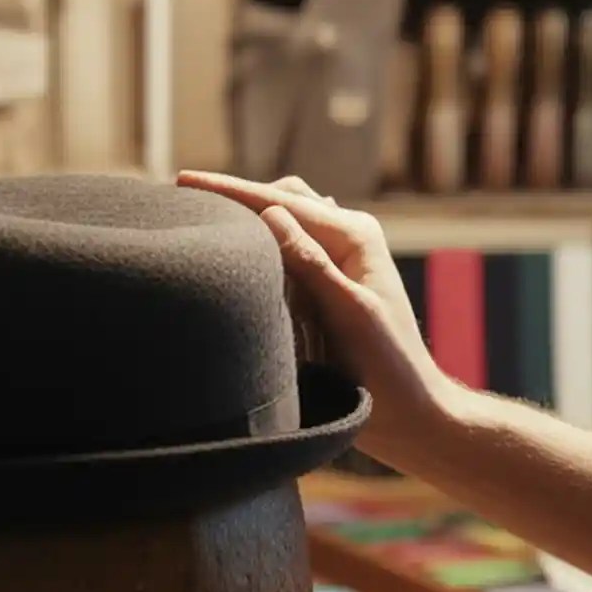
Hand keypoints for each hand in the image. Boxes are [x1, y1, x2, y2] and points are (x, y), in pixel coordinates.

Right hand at [176, 171, 457, 454]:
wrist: (409, 411)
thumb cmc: (385, 366)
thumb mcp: (347, 312)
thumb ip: (310, 262)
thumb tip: (269, 213)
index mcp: (354, 235)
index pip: (282, 201)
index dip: (229, 190)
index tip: (182, 179)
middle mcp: (347, 237)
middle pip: (281, 198)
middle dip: (235, 195)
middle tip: (184, 194)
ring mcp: (337, 258)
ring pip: (283, 218)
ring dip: (247, 214)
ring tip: (204, 214)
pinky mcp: (327, 283)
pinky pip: (286, 248)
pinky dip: (260, 243)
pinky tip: (237, 248)